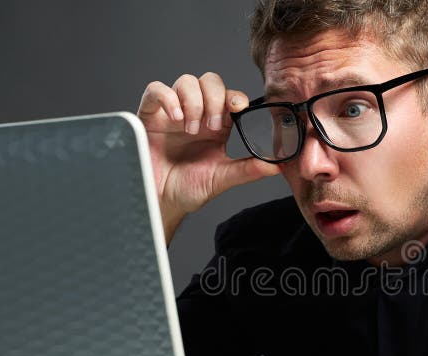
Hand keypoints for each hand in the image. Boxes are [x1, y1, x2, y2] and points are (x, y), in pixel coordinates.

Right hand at [136, 73, 280, 242]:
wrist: (160, 201)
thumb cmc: (189, 189)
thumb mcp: (221, 179)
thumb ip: (247, 170)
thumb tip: (277, 166)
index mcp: (217, 126)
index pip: (230, 97)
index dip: (234, 96)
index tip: (238, 108)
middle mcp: (197, 114)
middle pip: (210, 81)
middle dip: (214, 98)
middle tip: (212, 126)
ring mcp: (173, 112)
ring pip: (186, 81)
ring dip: (193, 102)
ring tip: (191, 129)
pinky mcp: (150, 114)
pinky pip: (156, 90)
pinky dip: (167, 98)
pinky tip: (175, 118)